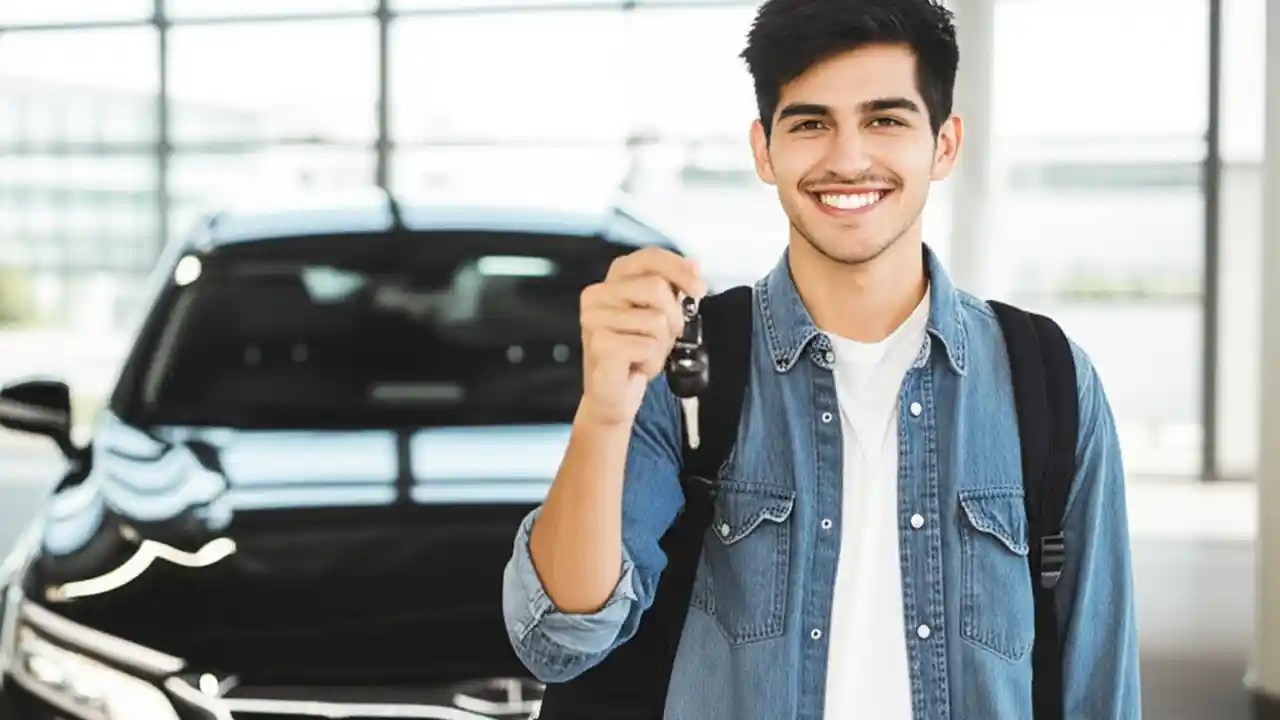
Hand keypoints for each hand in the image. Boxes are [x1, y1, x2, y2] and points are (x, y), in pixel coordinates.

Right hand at [577, 247, 706, 427]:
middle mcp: (597, 295)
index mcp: (612, 281)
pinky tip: (637, 368)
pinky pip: (648, 346)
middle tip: (664, 338)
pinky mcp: (599, 344)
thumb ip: (672, 288)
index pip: (649, 257)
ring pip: (656, 320)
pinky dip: (653, 363)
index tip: (699, 289)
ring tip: (644, 356)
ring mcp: (594, 319)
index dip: (679, 269)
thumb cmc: (635, 354)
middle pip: (657, 287)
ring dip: (662, 346)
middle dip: (673, 318)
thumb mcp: (658, 315)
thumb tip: (694, 264)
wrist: (613, 397)